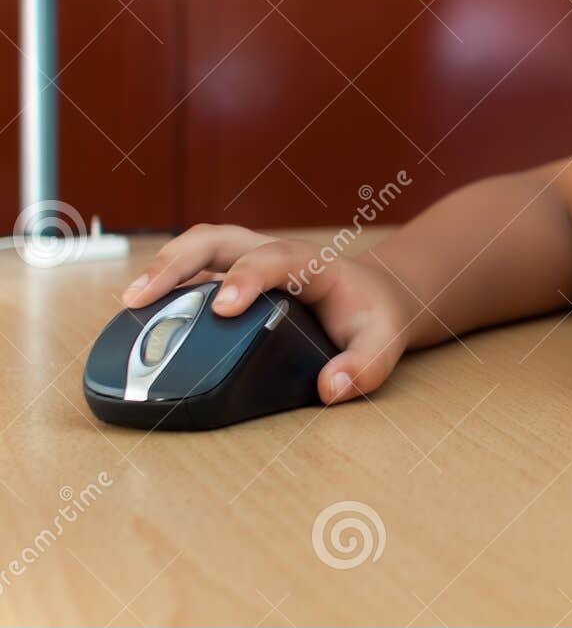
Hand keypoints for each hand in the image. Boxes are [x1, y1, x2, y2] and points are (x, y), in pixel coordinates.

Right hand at [119, 225, 419, 404]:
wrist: (374, 295)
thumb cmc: (373, 316)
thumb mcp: (386, 341)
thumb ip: (367, 366)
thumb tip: (332, 388)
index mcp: (312, 264)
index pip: (275, 259)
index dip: (247, 277)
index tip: (224, 306)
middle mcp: (273, 254)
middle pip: (218, 240)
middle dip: (178, 262)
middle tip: (141, 295)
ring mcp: (247, 261)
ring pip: (197, 248)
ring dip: (161, 268)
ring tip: (129, 303)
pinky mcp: (230, 277)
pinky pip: (191, 272)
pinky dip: (164, 285)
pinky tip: (139, 314)